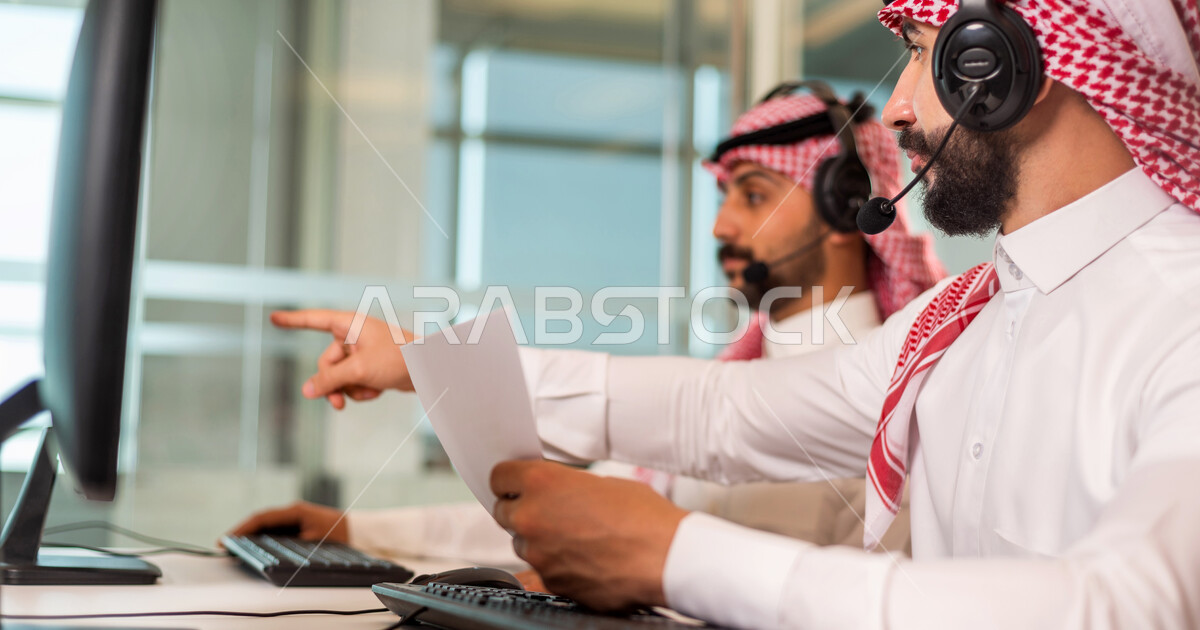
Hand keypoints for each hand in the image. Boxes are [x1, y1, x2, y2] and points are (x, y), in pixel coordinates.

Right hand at [226, 501, 348, 542]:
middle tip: (223, 546)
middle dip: (241, 533)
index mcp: (295, 511)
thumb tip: (271, 556)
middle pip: (260, 521)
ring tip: (233, 549)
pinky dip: (262, 539)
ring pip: (266, 526)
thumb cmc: (338, 535)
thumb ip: (293, 546)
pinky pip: (274, 531)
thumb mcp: (314, 543)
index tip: (227, 539)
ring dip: (250, 537)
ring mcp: (294, 518)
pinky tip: (252, 549)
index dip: (243, 529)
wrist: (358, 531)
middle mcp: (292, 511)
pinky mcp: (296, 525)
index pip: (262, 518)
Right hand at [271, 309, 415, 409]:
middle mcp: (352, 335)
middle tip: (337, 402)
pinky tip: (377, 391)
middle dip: (332, 384)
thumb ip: (330, 380)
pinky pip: (353, 382)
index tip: (273, 318)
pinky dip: (362, 389)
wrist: (428, 369)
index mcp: (349, 324)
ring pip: (339, 376)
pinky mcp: (369, 366)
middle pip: (325, 364)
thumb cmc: (398, 358)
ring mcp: (361, 351)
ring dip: (350, 389)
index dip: (292, 320)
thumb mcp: (358, 370)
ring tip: (367, 392)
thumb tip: (308, 390)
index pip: (313, 320)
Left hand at [491, 460, 687, 610]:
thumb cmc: (644, 517)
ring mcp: (538, 553)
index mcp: (542, 483)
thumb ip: (565, 486)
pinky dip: (557, 563)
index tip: (516, 484)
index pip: (499, 476)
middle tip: (550, 511)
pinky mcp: (551, 581)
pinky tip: (585, 556)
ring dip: (539, 539)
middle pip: (504, 511)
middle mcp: (532, 517)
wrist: (665, 557)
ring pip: (522, 543)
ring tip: (576, 536)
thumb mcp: (602, 482)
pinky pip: (542, 568)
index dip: (510, 480)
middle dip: (523, 510)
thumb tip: (554, 493)